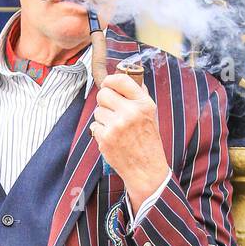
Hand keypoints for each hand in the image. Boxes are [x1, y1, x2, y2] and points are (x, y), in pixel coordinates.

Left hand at [89, 73, 169, 210]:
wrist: (146, 169)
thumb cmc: (147, 142)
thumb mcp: (150, 115)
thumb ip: (138, 96)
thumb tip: (125, 76)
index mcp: (143, 104)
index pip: (121, 80)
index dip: (111, 80)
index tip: (108, 84)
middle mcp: (130, 113)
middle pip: (103, 94)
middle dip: (104, 101)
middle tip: (111, 110)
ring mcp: (116, 126)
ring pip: (97, 111)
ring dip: (103, 118)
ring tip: (115, 129)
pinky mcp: (106, 138)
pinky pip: (94, 126)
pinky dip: (100, 132)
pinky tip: (111, 139)